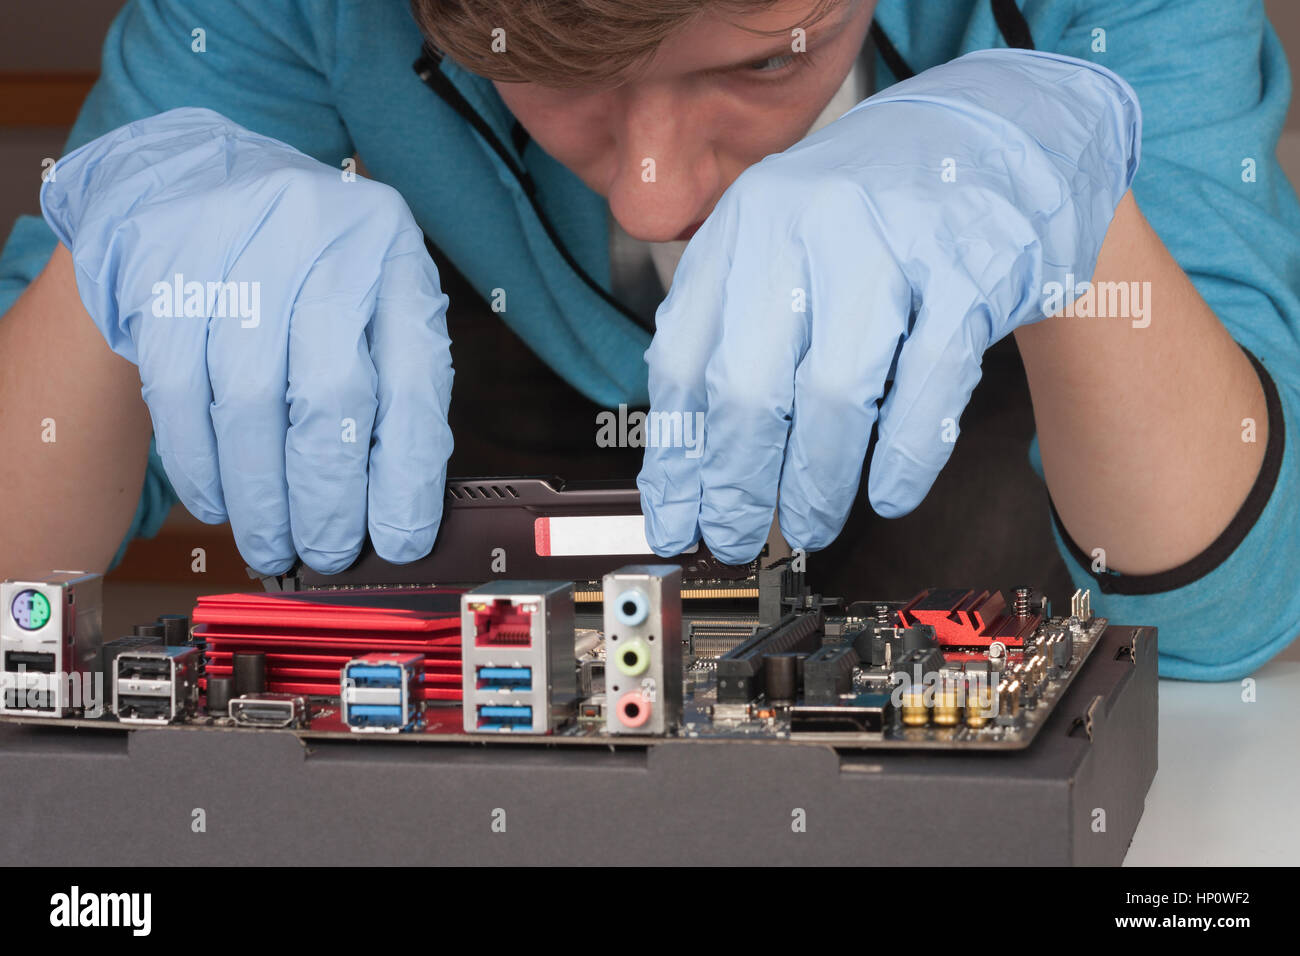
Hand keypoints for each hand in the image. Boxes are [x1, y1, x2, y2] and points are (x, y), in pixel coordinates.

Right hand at [41, 108, 453, 574]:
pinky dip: (199, 464)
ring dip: (260, 495)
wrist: (197, 179)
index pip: (413, 380)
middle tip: (327, 551)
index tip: (402, 540)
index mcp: (394, 254)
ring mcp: (235, 250)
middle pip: (330, 396)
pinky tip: (217, 499)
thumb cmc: (305, 263)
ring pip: (248, 404)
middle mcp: (322, 242)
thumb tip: (396, 504)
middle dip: (328, 498)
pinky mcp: (162, 270)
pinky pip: (178, 392)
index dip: (407, 475)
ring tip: (272, 541)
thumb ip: (392, 385)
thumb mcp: (372, 300)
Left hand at [638, 49, 1139, 562]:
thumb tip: (691, 457)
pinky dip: (902, 458)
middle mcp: (806, 228)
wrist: (1000, 130)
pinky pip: (927, 387)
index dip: (676, 457)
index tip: (674, 520)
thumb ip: (732, 326)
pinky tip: (886, 496)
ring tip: (807, 524)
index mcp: (745, 226)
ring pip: (832, 396)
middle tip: (736, 536)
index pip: (684, 360)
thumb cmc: (876, 210)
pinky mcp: (972, 272)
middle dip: (736, 484)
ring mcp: (892, 247)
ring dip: (814, 484)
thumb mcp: (781, 240)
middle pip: (748, 386)